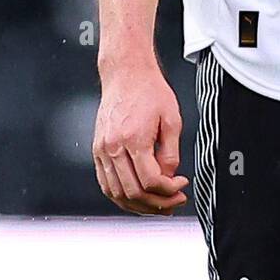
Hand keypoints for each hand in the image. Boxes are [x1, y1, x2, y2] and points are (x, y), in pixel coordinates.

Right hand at [93, 60, 188, 215]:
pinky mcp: (97, 150)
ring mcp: (101, 150)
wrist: (125, 74)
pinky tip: (138, 197)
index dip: (169, 190)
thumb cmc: (150, 91)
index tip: (182, 184)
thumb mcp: (172, 119)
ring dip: (139, 206)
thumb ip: (171, 152)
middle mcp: (113, 147)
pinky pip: (106, 183)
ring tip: (158, 205)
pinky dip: (121, 197)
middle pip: (133, 193)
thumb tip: (169, 177)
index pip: (150, 181)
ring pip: (116, 194)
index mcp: (133, 139)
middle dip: (157, 204)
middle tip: (175, 201)